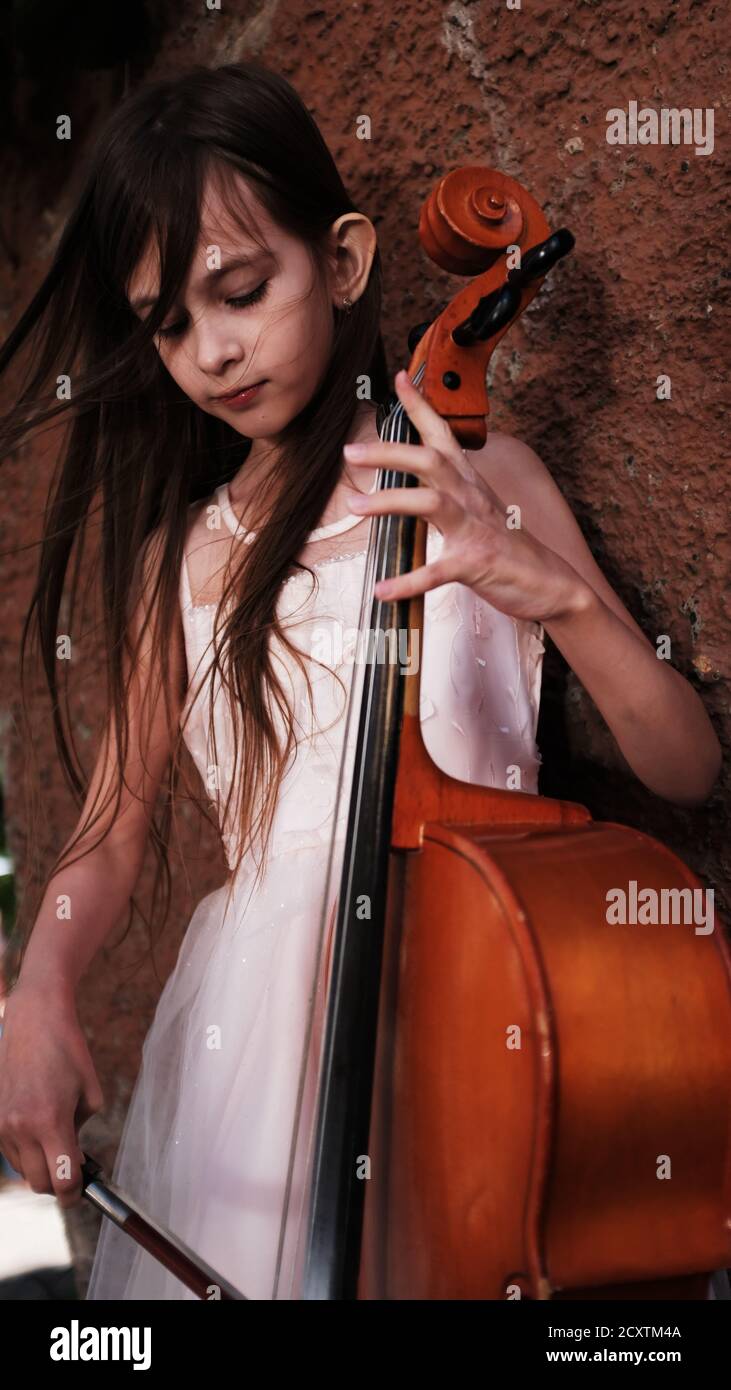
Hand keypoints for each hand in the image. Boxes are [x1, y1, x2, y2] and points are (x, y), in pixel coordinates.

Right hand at [0, 983, 103, 1207]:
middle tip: (74, 1170)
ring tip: (56, 1140)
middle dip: (58, 1184)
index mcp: (50, 1122)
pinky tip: (39, 1127)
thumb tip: (74, 1159)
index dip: (75, 1195)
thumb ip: (81, 1133)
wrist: (34, 1021)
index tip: (81, 1194)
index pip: (63, 1180)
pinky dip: (26, 1150)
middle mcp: (21, 1128)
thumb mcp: (91, 1095)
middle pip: (39, 1184)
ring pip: (23, 1169)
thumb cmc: (69, 1053)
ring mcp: (2, 1124)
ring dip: (41, 1165)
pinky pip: (11, 1151)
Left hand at [343, 370, 587, 624]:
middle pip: (430, 460)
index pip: (443, 435)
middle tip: (350, 452)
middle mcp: (470, 497)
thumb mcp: (477, 510)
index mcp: (468, 482)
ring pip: (431, 503)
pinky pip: (437, 571)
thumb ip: (447, 492)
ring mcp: (474, 530)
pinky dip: (408, 582)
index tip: (399, 379)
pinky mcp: (475, 564)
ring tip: (354, 507)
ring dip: (391, 501)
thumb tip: (415, 479)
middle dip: (389, 452)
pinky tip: (382, 590)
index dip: (421, 406)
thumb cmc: (506, 547)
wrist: (550, 583)